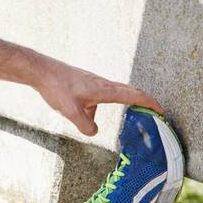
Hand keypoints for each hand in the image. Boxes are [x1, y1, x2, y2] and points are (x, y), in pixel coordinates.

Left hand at [34, 62, 164, 135]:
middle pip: (130, 91)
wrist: (41, 71)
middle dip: (144, 100)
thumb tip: (94, 132)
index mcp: (104, 90)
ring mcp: (94, 83)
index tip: (161, 110)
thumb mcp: (71, 111)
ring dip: (125, 100)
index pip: (134, 95)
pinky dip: (105, 102)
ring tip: (129, 110)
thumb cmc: (57, 87)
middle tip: (154, 110)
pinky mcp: (86, 84)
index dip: (150, 102)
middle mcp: (103, 84)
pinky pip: (101, 94)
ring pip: (116, 92)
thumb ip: (85, 125)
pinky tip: (87, 113)